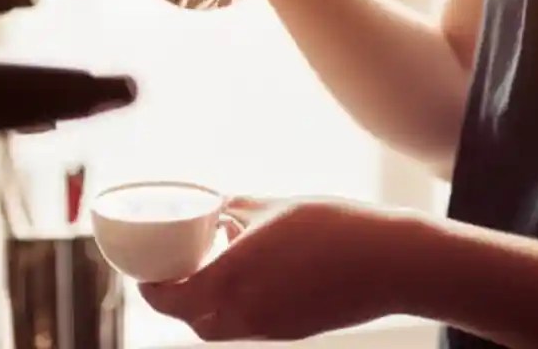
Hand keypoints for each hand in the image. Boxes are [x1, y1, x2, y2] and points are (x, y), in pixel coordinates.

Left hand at [140, 196, 404, 341]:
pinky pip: (248, 325)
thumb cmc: (336, 227)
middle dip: (175, 301)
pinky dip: (235, 308)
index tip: (146, 269)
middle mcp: (246, 311)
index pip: (169, 297)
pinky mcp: (292, 330)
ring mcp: (270, 327)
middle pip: (191, 321)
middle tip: (171, 273)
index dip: (150, 286)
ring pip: (218, 328)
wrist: (391, 263)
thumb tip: (215, 208)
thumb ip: (236, 210)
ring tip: (207, 274)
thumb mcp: (274, 207)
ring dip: (204, 308)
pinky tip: (247, 280)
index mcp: (233, 278)